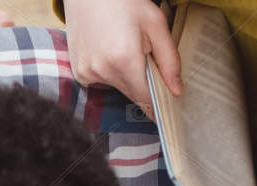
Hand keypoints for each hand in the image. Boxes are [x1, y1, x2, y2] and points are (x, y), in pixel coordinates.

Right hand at [64, 0, 182, 119]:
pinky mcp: (79, 73)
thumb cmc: (123, 2)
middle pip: (133, 95)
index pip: (146, 99)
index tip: (167, 104)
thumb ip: (169, 60)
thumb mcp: (155, 24)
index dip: (159, 103)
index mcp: (124, 60)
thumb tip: (177, 91)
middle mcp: (102, 70)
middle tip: (144, 58)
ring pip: (118, 89)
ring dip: (126, 77)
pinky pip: (103, 82)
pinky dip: (110, 73)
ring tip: (122, 48)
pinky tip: (108, 51)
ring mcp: (87, 73)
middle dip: (143, 83)